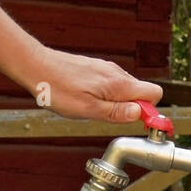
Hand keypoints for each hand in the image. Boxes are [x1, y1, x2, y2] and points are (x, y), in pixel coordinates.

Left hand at [26, 47, 163, 122]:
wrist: (36, 66)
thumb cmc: (58, 89)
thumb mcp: (88, 110)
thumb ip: (116, 112)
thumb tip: (139, 114)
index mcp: (118, 84)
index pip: (154, 94)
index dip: (151, 112)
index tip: (140, 124)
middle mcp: (116, 73)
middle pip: (142, 93)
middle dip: (134, 109)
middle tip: (111, 119)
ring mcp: (107, 69)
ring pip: (126, 90)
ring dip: (119, 103)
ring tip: (95, 109)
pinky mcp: (97, 69)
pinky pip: (113, 85)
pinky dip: (108, 96)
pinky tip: (88, 100)